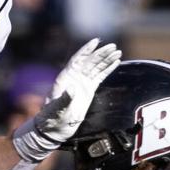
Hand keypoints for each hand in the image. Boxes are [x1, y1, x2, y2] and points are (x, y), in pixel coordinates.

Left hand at [13, 39, 121, 161]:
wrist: (55, 129)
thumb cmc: (52, 119)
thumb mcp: (57, 109)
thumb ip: (64, 99)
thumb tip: (72, 89)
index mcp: (65, 78)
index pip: (77, 60)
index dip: (86, 50)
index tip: (96, 41)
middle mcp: (73, 78)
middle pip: (89, 62)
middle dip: (101, 54)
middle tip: (114, 47)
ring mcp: (81, 84)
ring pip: (96, 68)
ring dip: (106, 59)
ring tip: (118, 52)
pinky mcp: (88, 91)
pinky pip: (99, 77)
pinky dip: (107, 69)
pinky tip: (115, 62)